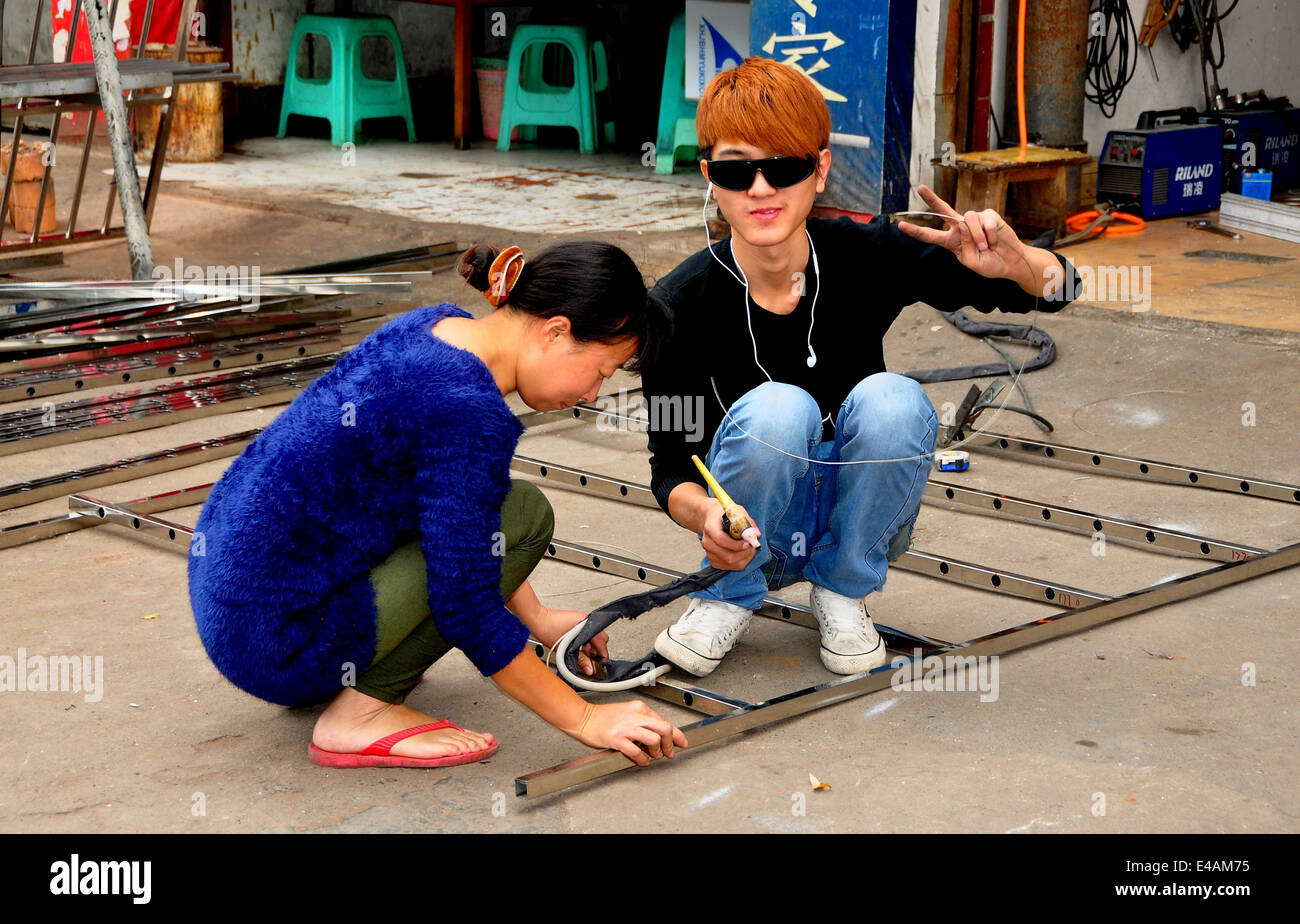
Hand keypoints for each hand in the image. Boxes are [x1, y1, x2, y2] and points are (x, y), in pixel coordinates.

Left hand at [533, 605, 608, 675]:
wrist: (537, 619)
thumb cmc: (547, 628)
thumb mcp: (565, 648)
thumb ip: (580, 659)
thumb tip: (589, 669)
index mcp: (586, 624)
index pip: (602, 642)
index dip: (601, 655)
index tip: (599, 664)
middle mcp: (586, 620)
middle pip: (601, 639)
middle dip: (596, 652)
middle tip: (590, 661)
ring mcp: (582, 621)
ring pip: (593, 637)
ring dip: (590, 648)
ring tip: (582, 655)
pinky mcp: (576, 623)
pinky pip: (586, 634)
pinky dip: (584, 643)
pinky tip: (578, 649)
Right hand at [571, 700, 688, 765]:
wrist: (583, 718)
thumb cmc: (603, 717)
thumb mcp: (627, 713)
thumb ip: (643, 722)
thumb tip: (659, 736)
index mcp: (639, 708)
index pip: (664, 721)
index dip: (676, 734)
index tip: (681, 742)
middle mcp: (635, 716)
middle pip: (664, 729)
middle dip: (671, 743)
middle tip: (669, 752)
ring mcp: (626, 728)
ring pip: (654, 740)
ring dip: (658, 752)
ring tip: (654, 756)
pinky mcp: (617, 739)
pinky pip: (637, 752)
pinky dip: (643, 759)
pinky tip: (643, 761)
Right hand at [701, 499, 759, 570]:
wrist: (711, 519)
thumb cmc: (723, 514)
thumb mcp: (736, 511)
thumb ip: (747, 522)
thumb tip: (756, 535)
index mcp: (710, 528)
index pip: (721, 540)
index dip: (737, 545)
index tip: (748, 543)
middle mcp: (707, 542)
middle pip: (727, 556)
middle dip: (744, 553)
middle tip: (753, 546)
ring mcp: (709, 553)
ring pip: (730, 564)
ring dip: (744, 558)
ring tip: (750, 549)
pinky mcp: (713, 560)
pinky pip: (729, 567)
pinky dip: (740, 562)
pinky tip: (743, 554)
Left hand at [897, 185, 1035, 287]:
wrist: (1010, 262)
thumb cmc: (989, 264)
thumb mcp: (973, 262)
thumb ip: (965, 246)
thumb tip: (962, 224)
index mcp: (951, 241)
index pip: (930, 236)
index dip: (916, 231)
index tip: (900, 226)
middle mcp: (960, 228)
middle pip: (943, 211)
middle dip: (932, 198)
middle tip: (919, 188)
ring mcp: (974, 220)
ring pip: (968, 220)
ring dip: (977, 238)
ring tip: (985, 248)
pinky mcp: (989, 215)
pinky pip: (985, 222)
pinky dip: (990, 235)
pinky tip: (994, 242)